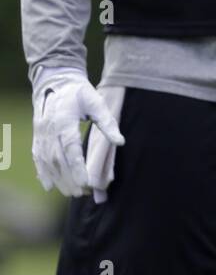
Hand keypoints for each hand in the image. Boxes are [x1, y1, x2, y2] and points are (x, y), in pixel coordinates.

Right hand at [31, 72, 124, 197]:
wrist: (56, 81)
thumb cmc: (80, 92)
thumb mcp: (97, 102)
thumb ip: (107, 122)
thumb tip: (120, 142)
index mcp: (64, 121)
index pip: (70, 148)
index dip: (76, 166)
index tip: (85, 182)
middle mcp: (49, 129)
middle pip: (57, 159)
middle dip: (68, 177)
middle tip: (80, 193)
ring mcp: (41, 134)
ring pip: (46, 161)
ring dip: (57, 179)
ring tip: (70, 193)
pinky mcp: (37, 136)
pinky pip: (37, 157)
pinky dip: (42, 173)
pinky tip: (50, 186)